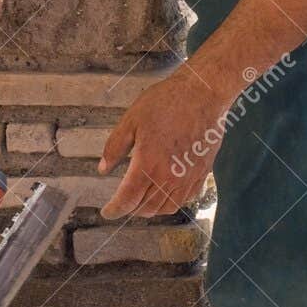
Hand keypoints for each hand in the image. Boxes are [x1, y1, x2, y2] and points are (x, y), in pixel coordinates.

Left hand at [99, 66, 229, 218]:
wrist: (203, 94)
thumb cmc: (166, 102)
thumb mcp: (131, 120)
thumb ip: (115, 147)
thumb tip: (103, 169)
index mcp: (148, 165)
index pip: (127, 199)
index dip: (114, 209)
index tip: (107, 211)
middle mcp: (169, 177)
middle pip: (145, 208)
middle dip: (130, 209)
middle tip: (122, 203)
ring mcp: (187, 178)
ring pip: (165, 208)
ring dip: (149, 209)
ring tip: (140, 202)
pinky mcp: (201, 173)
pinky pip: (184, 199)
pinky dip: (170, 203)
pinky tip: (164, 194)